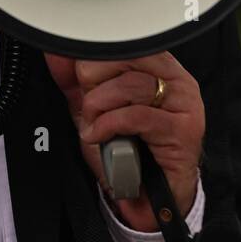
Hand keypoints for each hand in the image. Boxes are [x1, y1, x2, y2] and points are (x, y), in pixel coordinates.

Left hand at [44, 53, 204, 231]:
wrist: (146, 198)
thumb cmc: (126, 152)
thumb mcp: (93, 111)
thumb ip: (76, 80)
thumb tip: (57, 51)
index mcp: (159, 68)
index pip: (123, 43)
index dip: (94, 63)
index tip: (84, 85)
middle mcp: (176, 80)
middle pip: (124, 58)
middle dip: (94, 85)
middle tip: (89, 109)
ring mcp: (184, 104)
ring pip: (128, 86)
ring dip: (98, 109)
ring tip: (94, 127)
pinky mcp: (182, 129)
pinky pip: (135, 115)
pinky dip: (108, 126)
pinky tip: (100, 136)